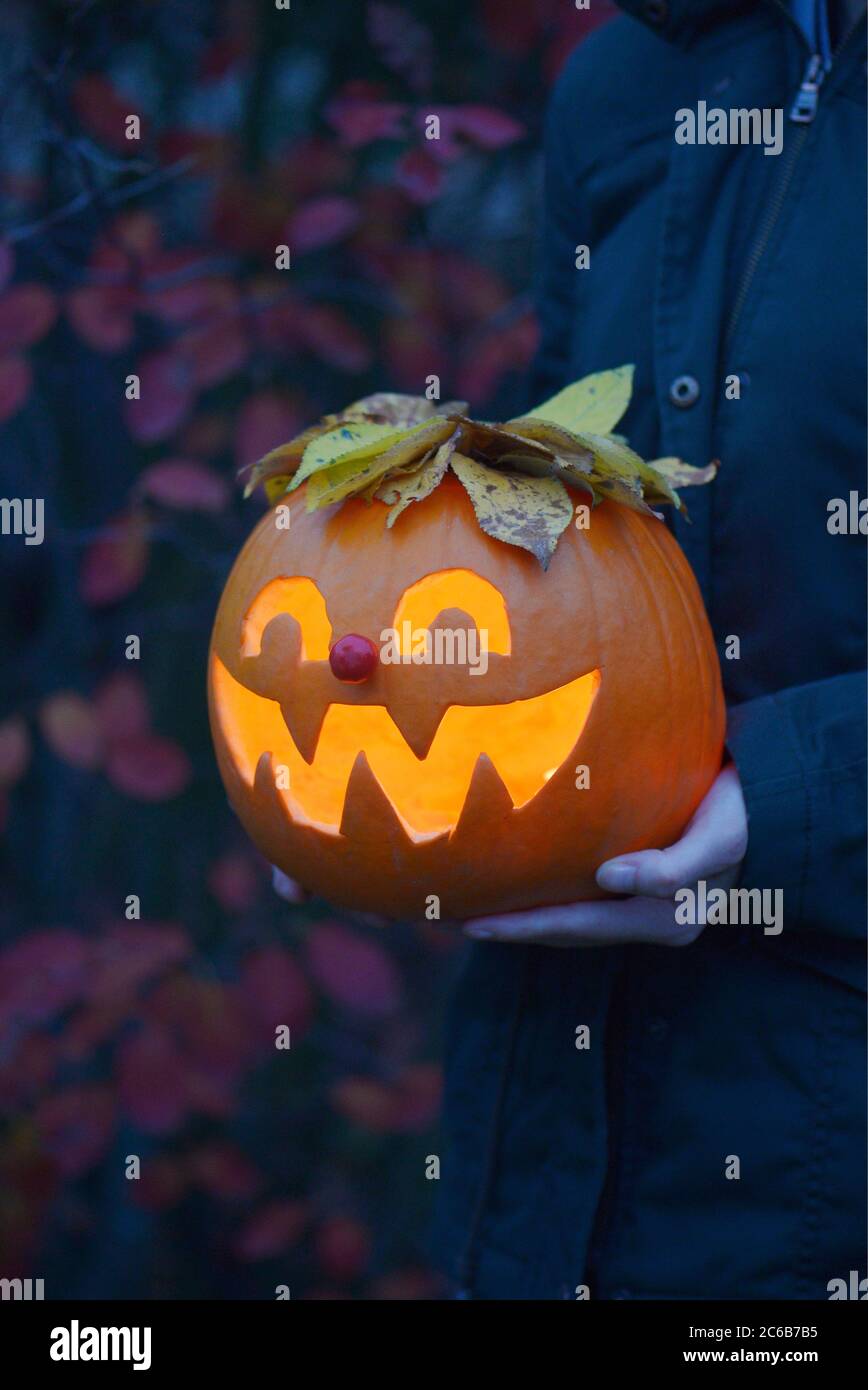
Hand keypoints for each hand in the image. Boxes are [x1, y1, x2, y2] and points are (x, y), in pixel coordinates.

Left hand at [463, 764, 747, 947]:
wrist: (768, 802)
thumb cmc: (742, 814)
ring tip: (479, 908)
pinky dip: (554, 895)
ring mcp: (649, 907)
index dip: (527, 927)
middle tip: (459, 920)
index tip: (479, 923)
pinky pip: (588, 898)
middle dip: (516, 928)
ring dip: (530, 916)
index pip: (581, 926)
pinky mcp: (645, 885)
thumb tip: (608, 879)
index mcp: (667, 919)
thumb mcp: (717, 839)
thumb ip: (670, 868)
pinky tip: (525, 883)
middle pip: (570, 930)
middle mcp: (653, 921)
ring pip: (576, 918)